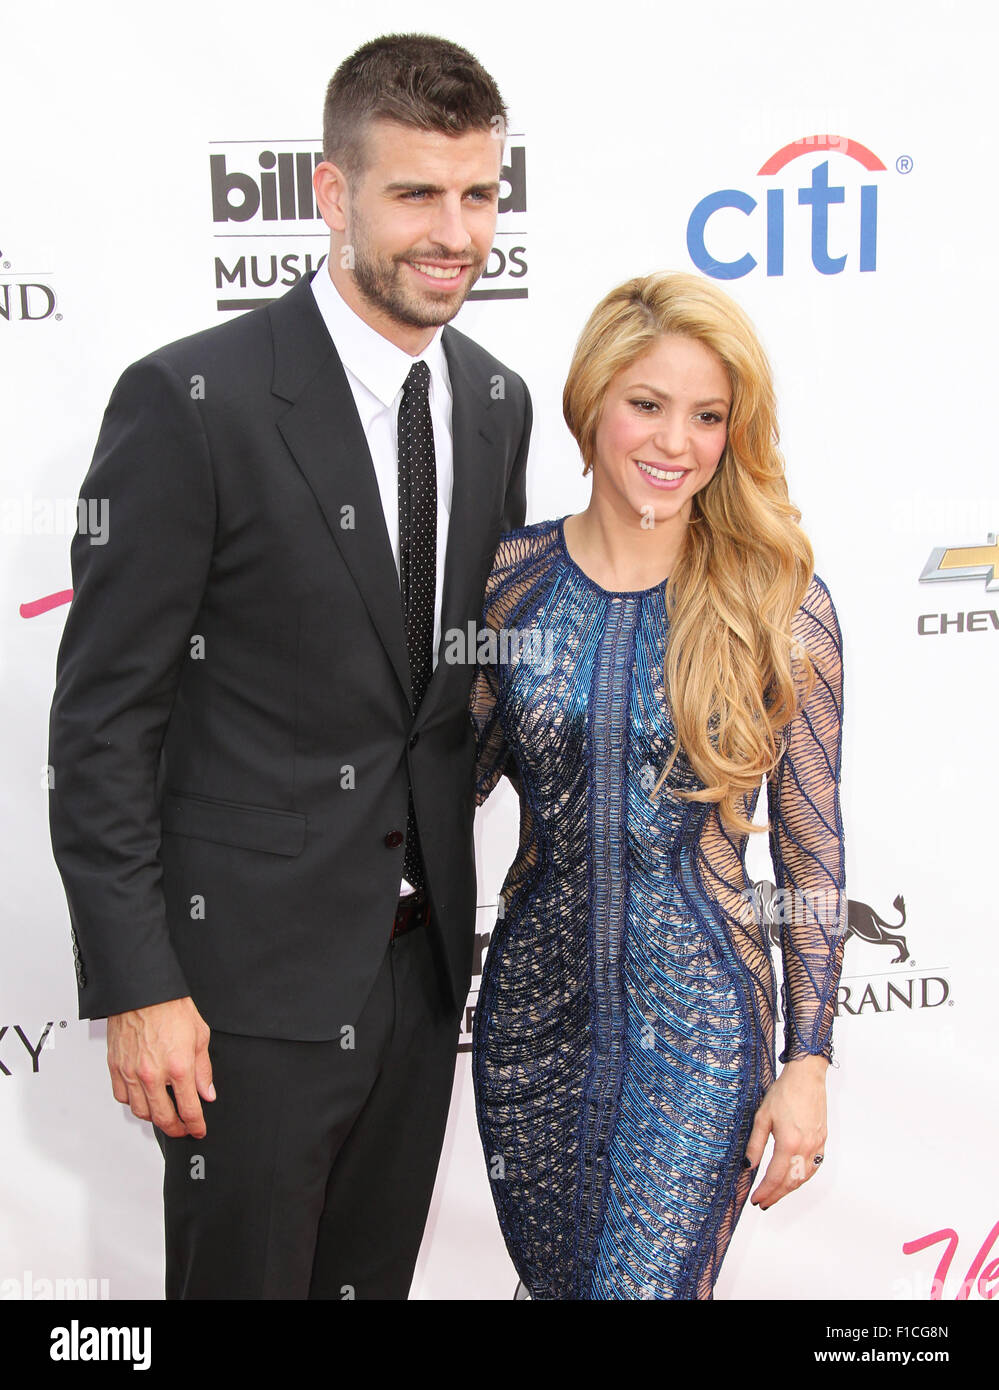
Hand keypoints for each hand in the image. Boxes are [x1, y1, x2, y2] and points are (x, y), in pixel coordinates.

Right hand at [107, 996, 214, 1138]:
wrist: (144, 991)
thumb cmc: (170, 1007)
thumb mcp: (200, 1035)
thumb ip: (203, 1069)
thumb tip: (206, 1092)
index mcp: (178, 1066)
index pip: (189, 1109)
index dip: (195, 1125)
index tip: (198, 1129)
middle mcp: (153, 1074)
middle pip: (163, 1118)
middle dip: (176, 1129)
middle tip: (183, 1129)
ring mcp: (132, 1072)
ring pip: (141, 1111)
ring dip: (154, 1117)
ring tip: (164, 1114)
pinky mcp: (116, 1067)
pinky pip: (122, 1096)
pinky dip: (133, 1102)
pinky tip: (142, 1097)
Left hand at [745, 1054, 827, 1209]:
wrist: (806, 1077)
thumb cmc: (784, 1093)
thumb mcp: (762, 1117)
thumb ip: (755, 1144)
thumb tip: (748, 1165)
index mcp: (789, 1143)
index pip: (776, 1177)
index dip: (766, 1191)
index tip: (757, 1200)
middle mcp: (806, 1148)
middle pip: (791, 1182)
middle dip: (777, 1195)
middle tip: (764, 1203)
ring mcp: (817, 1145)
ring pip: (804, 1177)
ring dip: (790, 1189)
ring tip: (776, 1194)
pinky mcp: (822, 1140)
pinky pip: (814, 1167)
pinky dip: (803, 1177)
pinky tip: (795, 1179)